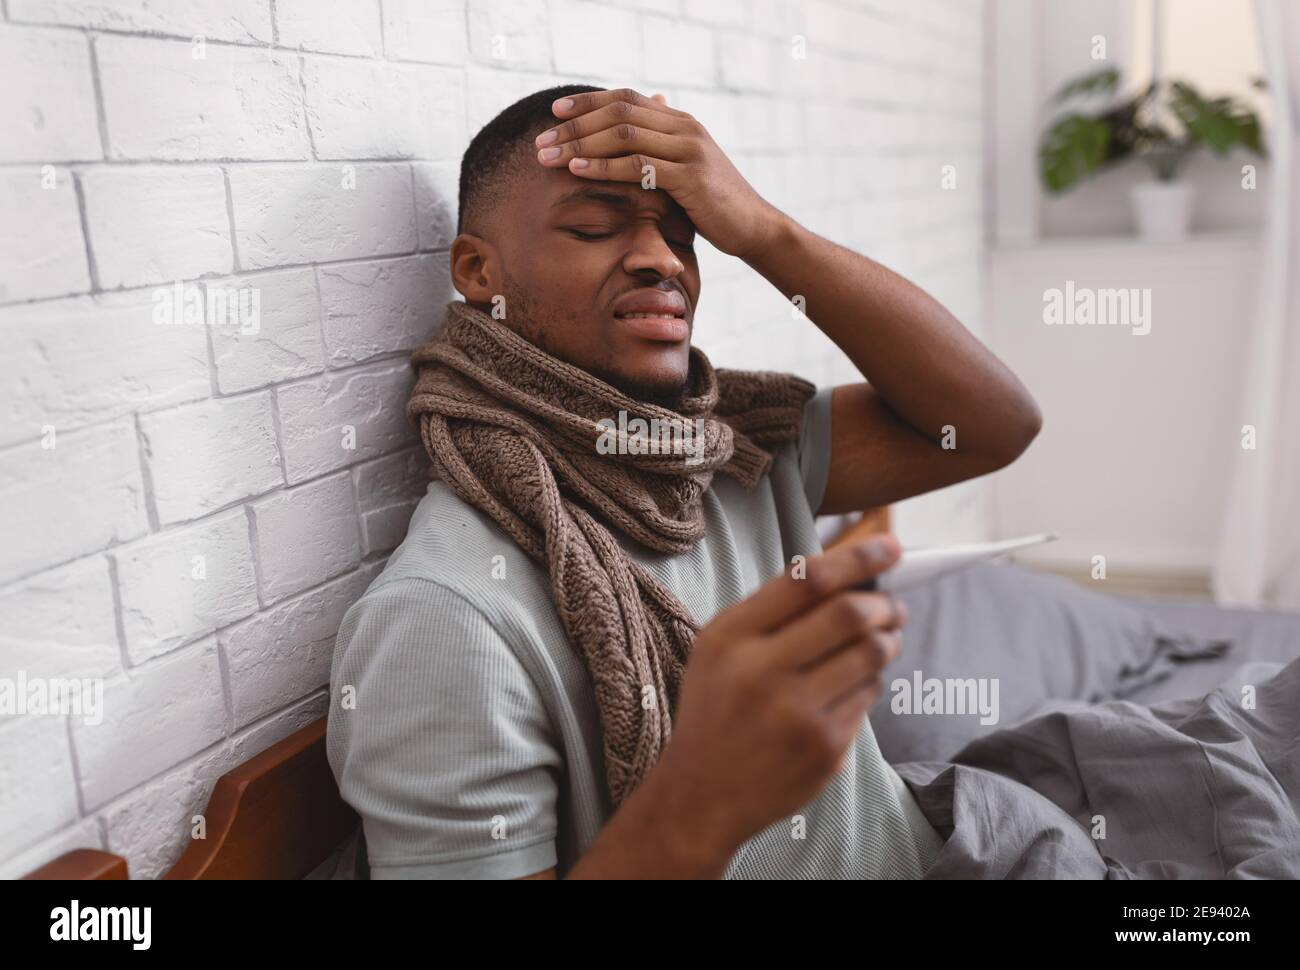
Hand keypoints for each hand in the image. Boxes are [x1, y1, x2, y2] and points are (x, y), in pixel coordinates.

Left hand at [534, 87, 784, 260]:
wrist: (752, 225)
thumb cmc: (712, 202)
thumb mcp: (684, 168)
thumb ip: (659, 147)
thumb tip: (634, 129)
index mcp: (678, 121)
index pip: (625, 98)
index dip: (587, 101)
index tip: (554, 111)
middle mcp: (683, 127)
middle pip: (618, 112)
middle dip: (574, 125)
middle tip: (541, 139)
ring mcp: (688, 149)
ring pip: (623, 135)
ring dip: (580, 145)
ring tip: (549, 156)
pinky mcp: (690, 177)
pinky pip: (637, 166)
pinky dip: (603, 166)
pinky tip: (577, 170)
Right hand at [649, 535, 906, 857]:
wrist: (701, 794)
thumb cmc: (716, 708)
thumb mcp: (719, 648)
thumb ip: (771, 611)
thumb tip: (845, 570)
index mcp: (731, 637)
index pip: (808, 580)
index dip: (859, 558)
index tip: (891, 547)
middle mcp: (761, 672)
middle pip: (849, 614)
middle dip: (883, 603)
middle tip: (893, 603)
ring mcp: (797, 713)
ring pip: (870, 654)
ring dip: (888, 638)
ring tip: (886, 636)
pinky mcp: (825, 748)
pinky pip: (869, 696)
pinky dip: (872, 680)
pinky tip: (857, 682)